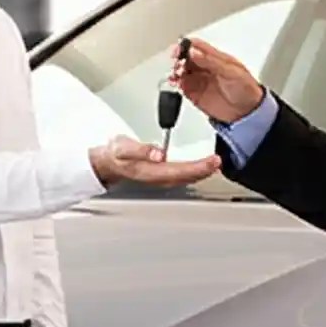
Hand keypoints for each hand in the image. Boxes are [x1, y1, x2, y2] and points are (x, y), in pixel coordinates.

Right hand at [89, 135, 221, 186]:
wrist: (108, 161)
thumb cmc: (115, 154)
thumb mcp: (123, 148)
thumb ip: (141, 150)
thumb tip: (159, 154)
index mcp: (151, 172)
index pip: (180, 171)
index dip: (197, 167)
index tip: (211, 161)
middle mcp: (158, 178)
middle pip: (186, 177)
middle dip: (204, 170)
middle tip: (218, 162)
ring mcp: (161, 178)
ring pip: (186, 178)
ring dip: (201, 172)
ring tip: (214, 164)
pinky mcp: (162, 174)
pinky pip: (183, 175)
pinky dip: (195, 171)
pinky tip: (201, 167)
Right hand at [170, 36, 263, 122]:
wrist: (247, 113)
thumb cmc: (246, 89)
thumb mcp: (231, 72)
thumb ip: (211, 61)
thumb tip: (194, 52)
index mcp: (215, 58)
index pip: (196, 46)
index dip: (185, 46)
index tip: (179, 50)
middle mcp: (205, 67)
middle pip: (184, 57)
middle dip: (177, 58)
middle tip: (176, 63)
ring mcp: (198, 80)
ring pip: (180, 70)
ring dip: (174, 71)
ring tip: (175, 74)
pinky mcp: (194, 93)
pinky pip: (180, 86)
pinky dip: (174, 83)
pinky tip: (175, 83)